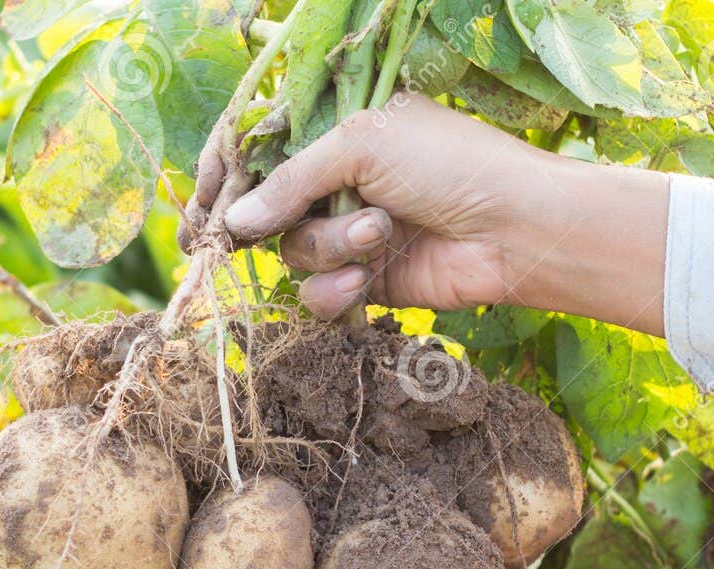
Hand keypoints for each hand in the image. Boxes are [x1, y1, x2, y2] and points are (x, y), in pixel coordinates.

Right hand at [214, 94, 670, 333]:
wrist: (516, 230)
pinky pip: (318, 294)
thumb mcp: (363, 145)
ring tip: (377, 235)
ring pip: (293, 251)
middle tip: (230, 240)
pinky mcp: (367, 281)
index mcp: (339, 129)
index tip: (197, 205)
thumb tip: (232, 224)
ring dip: (328, 246)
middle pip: (266, 207)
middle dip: (263, 222)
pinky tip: (363, 282)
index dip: (223, 176)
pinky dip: (333, 290)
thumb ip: (291, 180)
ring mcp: (352, 231)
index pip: (261, 148)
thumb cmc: (452, 165)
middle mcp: (341, 179)